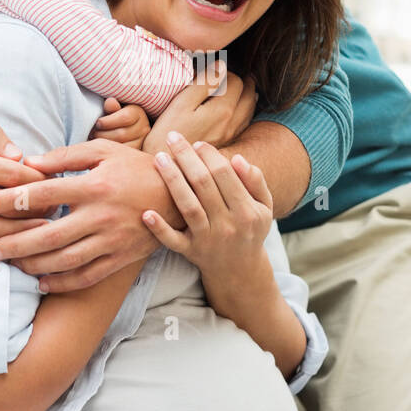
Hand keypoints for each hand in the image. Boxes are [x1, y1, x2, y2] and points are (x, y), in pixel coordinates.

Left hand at [0, 139, 185, 290]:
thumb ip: (66, 156)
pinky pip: (88, 276)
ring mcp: (111, 240)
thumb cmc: (137, 168)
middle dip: (15, 244)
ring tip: (11, 265)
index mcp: (94, 186)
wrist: (180, 195)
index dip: (12, 200)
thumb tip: (29, 163)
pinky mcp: (120, 258)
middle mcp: (101, 216)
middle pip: (50, 235)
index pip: (45, 194)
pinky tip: (42, 282)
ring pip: (66, 260)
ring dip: (35, 265)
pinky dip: (63, 282)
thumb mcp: (105, 150)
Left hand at [90, 97, 150, 148]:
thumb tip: (110, 102)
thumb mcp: (112, 108)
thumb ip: (111, 106)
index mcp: (138, 113)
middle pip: (122, 134)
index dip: (108, 121)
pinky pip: (123, 156)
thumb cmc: (111, 115)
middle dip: (103, 134)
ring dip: (106, 144)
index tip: (97, 123)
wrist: (118, 125)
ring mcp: (142, 142)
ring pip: (122, 147)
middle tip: (93, 133)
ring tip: (96, 141)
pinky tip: (103, 149)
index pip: (125, 117)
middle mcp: (144, 128)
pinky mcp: (136, 152)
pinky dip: (111, 153)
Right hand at [142, 63, 256, 155]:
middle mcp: (233, 124)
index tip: (215, 69)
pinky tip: (235, 108)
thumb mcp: (182, 103)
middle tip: (233, 74)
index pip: (237, 81)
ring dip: (246, 95)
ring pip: (249, 110)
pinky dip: (244, 110)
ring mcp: (232, 136)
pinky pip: (244, 123)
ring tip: (239, 87)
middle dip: (243, 81)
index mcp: (223, 110)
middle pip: (249, 94)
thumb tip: (222, 65)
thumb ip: (204, 83)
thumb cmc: (168, 133)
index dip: (227, 71)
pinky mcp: (228, 146)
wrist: (167, 166)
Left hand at [142, 132, 273, 311]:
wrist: (240, 272)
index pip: (225, 175)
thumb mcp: (264, 207)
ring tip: (159, 158)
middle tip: (173, 138)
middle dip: (186, 158)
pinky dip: (159, 228)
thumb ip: (256, 182)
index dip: (210, 155)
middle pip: (203, 185)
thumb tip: (237, 159)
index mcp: (247, 211)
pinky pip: (173, 241)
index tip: (198, 143)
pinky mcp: (190, 253)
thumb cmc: (250, 229)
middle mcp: (228, 225)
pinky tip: (146, 213)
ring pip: (188, 206)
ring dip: (172, 180)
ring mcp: (207, 240)